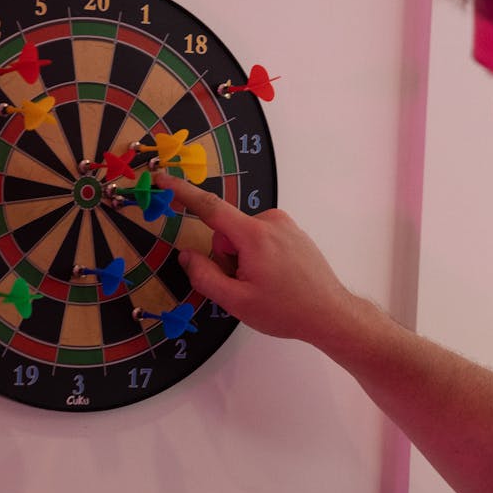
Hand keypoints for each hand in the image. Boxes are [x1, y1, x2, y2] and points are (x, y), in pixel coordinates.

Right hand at [154, 171, 353, 344]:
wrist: (331, 314)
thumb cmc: (285, 310)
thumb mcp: (237, 301)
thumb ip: (205, 276)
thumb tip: (186, 255)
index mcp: (254, 234)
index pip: (209, 207)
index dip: (182, 192)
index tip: (161, 178)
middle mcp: (271, 221)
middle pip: (227, 232)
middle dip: (227, 257)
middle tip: (245, 285)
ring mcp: (285, 225)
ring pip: (244, 237)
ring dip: (244, 259)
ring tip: (265, 284)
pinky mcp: (294, 232)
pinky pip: (262, 238)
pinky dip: (259, 256)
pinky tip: (276, 278)